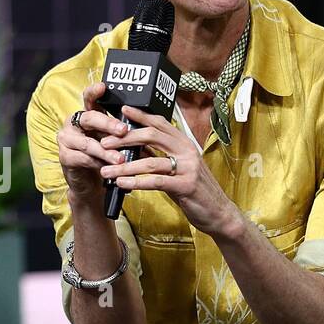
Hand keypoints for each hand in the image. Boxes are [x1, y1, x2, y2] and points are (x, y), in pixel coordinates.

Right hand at [56, 82, 131, 202]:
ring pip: (87, 143)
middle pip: (89, 118)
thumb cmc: (102, 157)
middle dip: (108, 124)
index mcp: (87, 116)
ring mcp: (66, 140)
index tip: (103, 87)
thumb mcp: (113, 142)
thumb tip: (145, 129)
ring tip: (120, 158)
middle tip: (123, 130)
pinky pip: (83, 159)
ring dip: (105, 151)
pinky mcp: (65, 157)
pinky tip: (107, 168)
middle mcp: (73, 124)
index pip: (89, 99)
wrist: (89, 183)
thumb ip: (122, 134)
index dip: (94, 92)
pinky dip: (97, 163)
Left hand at [97, 104, 238, 237]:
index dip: (141, 115)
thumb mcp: (177, 170)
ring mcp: (188, 168)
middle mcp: (187, 152)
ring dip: (124, 166)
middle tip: (104, 143)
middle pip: (152, 136)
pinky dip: (137, 182)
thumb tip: (133, 149)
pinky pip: (156, 181)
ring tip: (105, 171)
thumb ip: (159, 157)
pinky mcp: (186, 186)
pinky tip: (122, 184)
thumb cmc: (194, 191)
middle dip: (125, 138)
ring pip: (151, 161)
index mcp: (185, 144)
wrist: (219, 213)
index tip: (122, 110)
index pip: (161, 123)